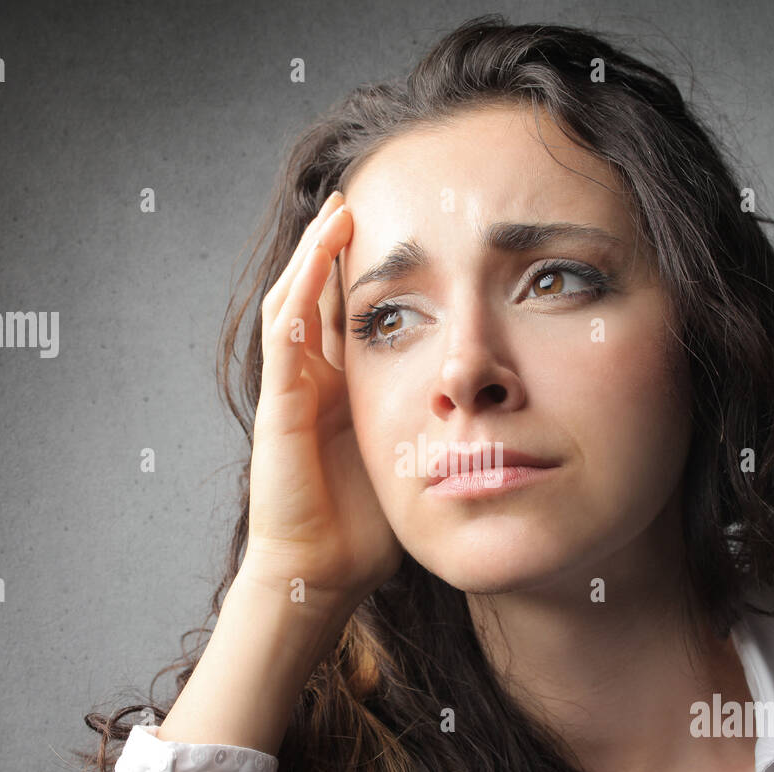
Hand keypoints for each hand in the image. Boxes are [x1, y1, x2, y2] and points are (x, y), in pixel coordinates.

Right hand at [241, 191, 403, 611]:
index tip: (401, 234)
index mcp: (344, 391)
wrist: (323, 572)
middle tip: (359, 198)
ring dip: (314, 256)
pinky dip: (299, 295)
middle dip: (336, 248)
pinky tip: (317, 257)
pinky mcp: (279, 408)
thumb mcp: (413, 458)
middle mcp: (314, 382)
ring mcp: (292, 391)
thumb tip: (494, 405)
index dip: (369, 274)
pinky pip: (285, 339)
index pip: (353, 317)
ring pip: (295, 303)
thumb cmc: (368, 527)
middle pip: (320, 297)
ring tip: (338, 210)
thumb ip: (437, 424)